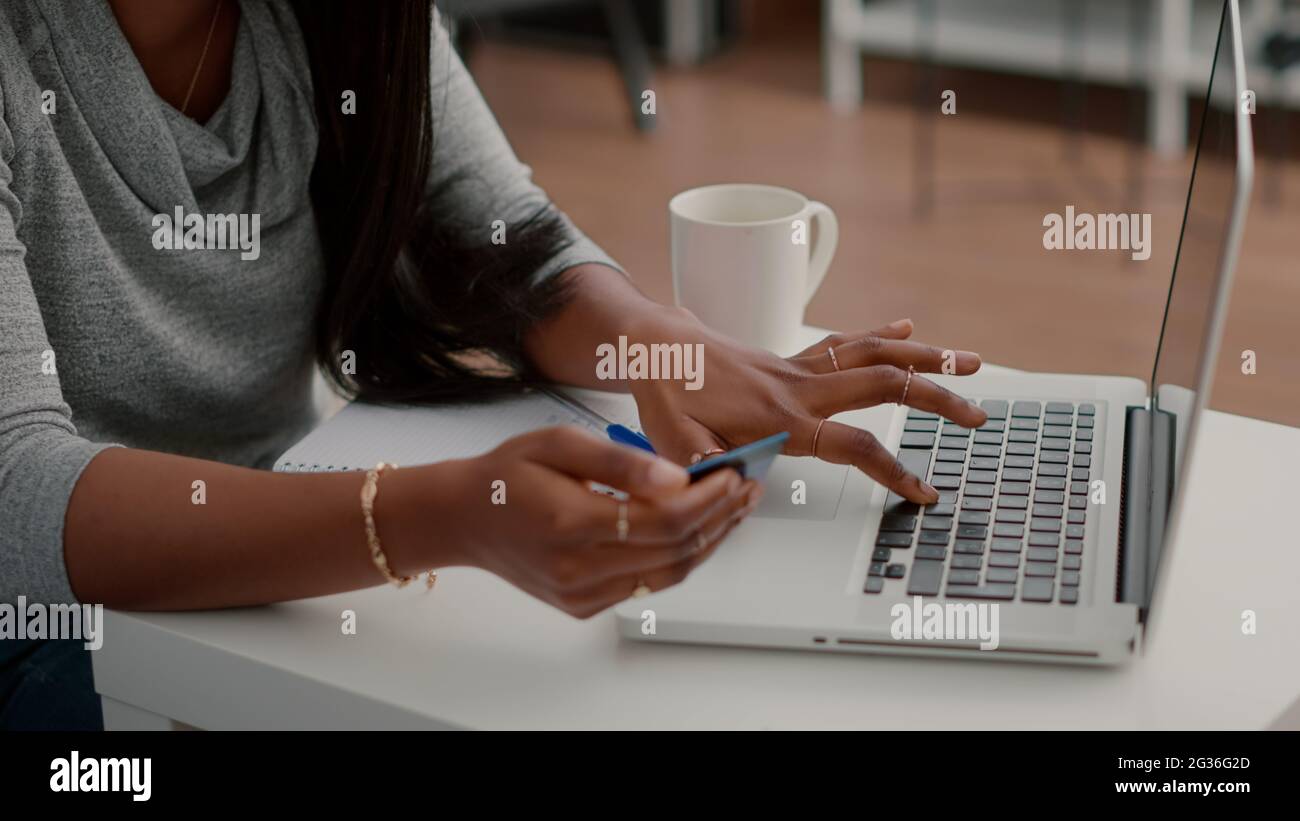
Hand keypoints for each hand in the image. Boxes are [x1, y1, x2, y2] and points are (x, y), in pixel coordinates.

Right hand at [418, 426, 760, 617]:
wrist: (463, 518)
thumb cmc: (509, 474)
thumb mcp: (558, 443)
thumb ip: (619, 461)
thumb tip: (676, 478)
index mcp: (570, 522)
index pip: (665, 519)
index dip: (709, 498)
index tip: (734, 474)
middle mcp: (576, 568)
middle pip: (675, 550)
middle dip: (720, 517)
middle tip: (747, 488)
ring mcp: (579, 594)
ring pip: (668, 574)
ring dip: (709, 542)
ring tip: (734, 510)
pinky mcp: (581, 605)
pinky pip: (646, 585)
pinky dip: (679, 558)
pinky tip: (696, 530)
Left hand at [628, 311, 987, 504]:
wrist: (651, 344)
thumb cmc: (665, 397)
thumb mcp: (679, 448)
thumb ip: (716, 472)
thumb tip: (751, 493)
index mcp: (783, 419)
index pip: (855, 446)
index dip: (895, 471)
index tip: (926, 492)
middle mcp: (801, 389)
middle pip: (885, 387)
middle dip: (937, 400)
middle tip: (978, 416)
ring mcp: (799, 369)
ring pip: (875, 356)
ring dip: (926, 358)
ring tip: (971, 362)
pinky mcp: (791, 358)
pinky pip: (845, 342)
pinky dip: (881, 334)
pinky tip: (909, 328)